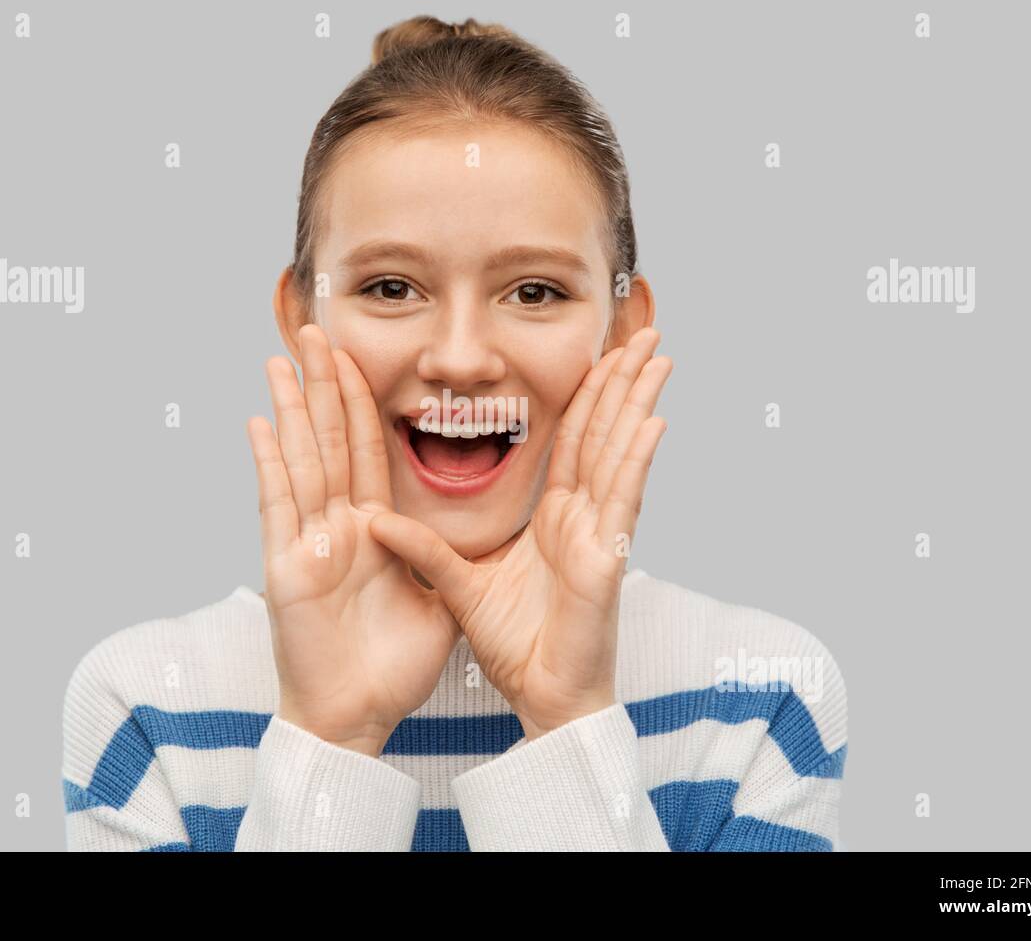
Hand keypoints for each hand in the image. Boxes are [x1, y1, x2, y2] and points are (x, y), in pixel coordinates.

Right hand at [247, 324, 460, 756]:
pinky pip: (279, 508)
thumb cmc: (392, 665)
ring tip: (284, 356)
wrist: (357, 717)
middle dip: (323, 384)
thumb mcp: (436, 599)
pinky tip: (259, 422)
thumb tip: (461, 524)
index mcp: (374, 530)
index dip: (364, 401)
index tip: (357, 355)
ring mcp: (309, 544)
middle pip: (329, 440)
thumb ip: (438, 555)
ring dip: (291, 408)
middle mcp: (338, 527)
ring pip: (300, 461)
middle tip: (314, 329)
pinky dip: (268, 465)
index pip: (369, 451)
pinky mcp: (288, 570)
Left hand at [368, 327, 671, 740]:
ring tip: (656, 355)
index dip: (585, 395)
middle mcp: (582, 517)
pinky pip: (620, 501)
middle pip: (604, 434)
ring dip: (638, 402)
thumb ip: (423, 548)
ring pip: (619, 454)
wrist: (543, 699)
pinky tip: (653, 420)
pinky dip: (637, 460)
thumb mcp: (459, 585)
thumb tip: (374, 518)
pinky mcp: (604, 560)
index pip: (571, 441)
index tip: (600, 352)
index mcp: (553, 518)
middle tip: (643, 332)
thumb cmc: (516, 647)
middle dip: (623, 382)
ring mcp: (598, 535)